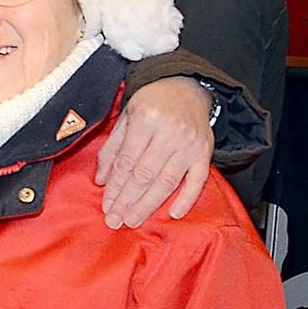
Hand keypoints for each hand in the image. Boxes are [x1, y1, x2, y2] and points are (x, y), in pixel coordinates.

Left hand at [99, 78, 213, 227]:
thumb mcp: (125, 117)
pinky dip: (187, 198)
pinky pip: (198, 180)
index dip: (115, 187)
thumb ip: (112, 148)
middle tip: (114, 221)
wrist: (187, 87)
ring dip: (149, 205)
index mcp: (147, 120)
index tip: (106, 205)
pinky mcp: (206, 152)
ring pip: (167, 181)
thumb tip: (101, 180)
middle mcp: (171, 133)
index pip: (127, 162)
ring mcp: (190, 144)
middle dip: (127, 201)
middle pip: (145, 175)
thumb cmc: (151, 103)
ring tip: (132, 220)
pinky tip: (174, 214)